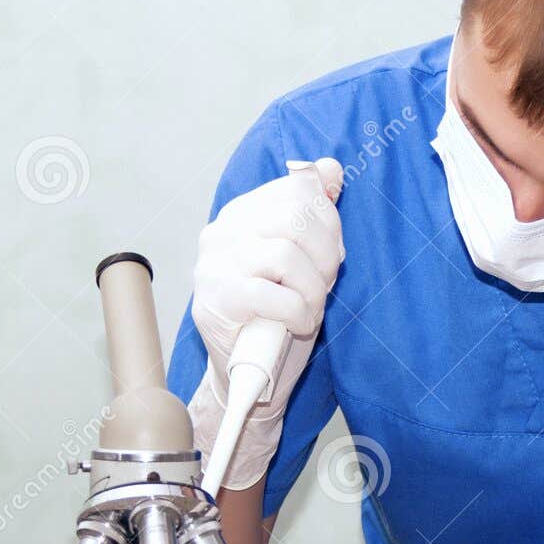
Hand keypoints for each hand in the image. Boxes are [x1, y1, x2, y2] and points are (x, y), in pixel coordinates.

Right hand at [189, 159, 343, 490]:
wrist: (253, 375)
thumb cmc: (281, 314)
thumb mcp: (307, 259)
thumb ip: (315, 211)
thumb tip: (329, 168)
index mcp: (244, 213)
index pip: (298, 189)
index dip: (328, 223)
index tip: (329, 256)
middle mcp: (222, 232)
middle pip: (294, 215)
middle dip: (325, 254)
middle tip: (323, 285)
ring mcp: (213, 266)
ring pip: (286, 253)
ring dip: (313, 287)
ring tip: (309, 306)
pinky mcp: (215, 302)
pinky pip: (274, 295)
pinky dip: (299, 312)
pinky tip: (297, 323)